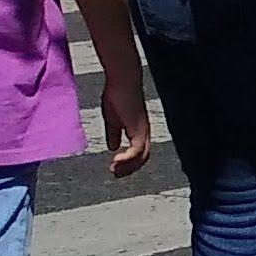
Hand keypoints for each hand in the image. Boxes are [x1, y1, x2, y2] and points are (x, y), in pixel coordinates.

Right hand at [93, 52, 149, 177]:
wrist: (122, 80)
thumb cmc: (117, 95)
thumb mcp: (112, 118)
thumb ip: (113, 133)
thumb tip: (113, 148)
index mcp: (138, 130)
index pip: (139, 152)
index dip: (128, 163)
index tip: (115, 168)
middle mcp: (144, 132)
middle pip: (143, 158)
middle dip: (129, 169)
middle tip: (116, 174)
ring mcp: (143, 131)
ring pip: (142, 156)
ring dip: (128, 166)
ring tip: (115, 171)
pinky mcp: (139, 128)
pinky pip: (137, 149)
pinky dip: (128, 158)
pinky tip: (115, 160)